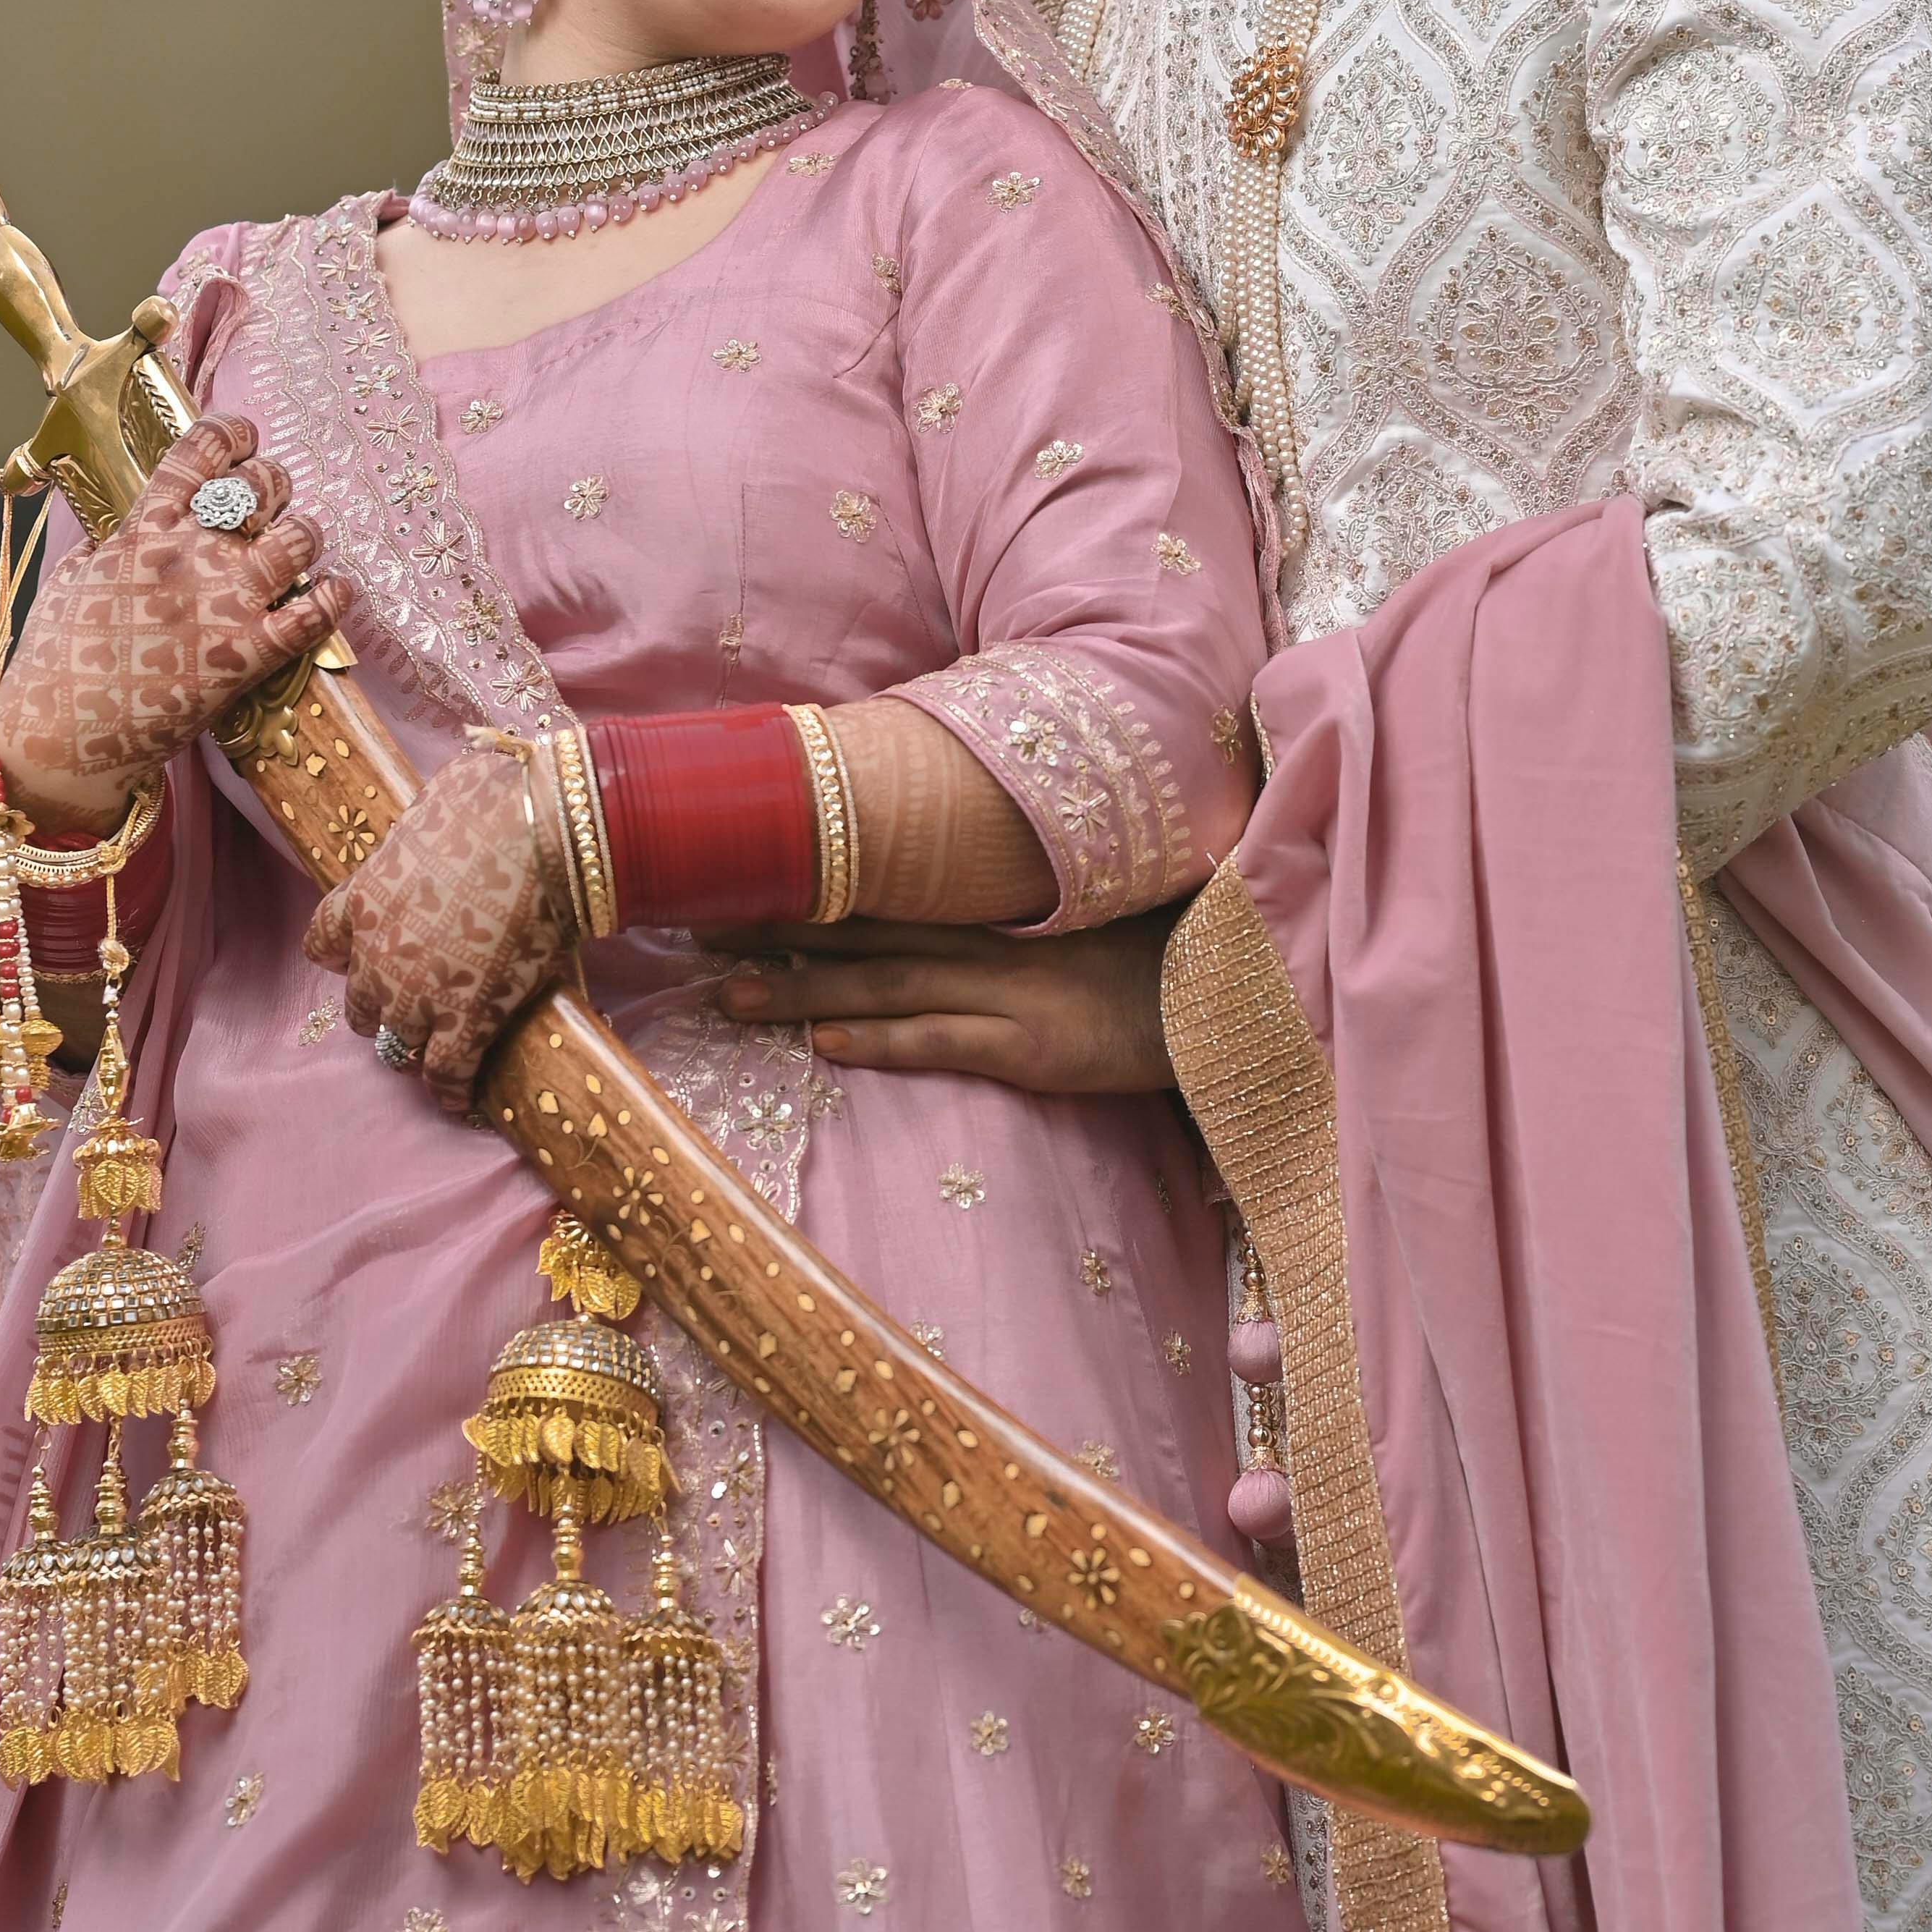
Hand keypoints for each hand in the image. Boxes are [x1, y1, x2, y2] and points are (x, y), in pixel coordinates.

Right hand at [0, 417, 353, 827]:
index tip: (242, 436)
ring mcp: (223, 604)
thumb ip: (106, 547)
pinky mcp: (246, 656)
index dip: (229, 433)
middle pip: (258, 487)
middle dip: (273, 483)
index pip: (198, 454)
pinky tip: (336, 592)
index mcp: (143, 531)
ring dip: (307, 534)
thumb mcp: (68, 581)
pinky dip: (333, 599)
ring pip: (297, 538)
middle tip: (270, 502)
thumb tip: (120, 531)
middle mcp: (190, 556)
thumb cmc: (55, 662)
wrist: (61, 736)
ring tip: (301, 543)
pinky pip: (312, 615)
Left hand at [302, 741, 573, 1109]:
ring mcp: (418, 994)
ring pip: (395, 1045)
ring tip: (438, 1050)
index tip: (363, 953)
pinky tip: (461, 1098)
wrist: (541, 830)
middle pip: (360, 1004)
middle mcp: (377, 955)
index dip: (346, 954)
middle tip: (415, 999)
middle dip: (383, 1005)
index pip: (323, 944)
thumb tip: (448, 805)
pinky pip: (446, 1072)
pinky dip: (450, 1089)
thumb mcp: (435, 804)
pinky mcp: (465, 1021)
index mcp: (362, 899)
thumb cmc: (494, 800)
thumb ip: (426, 827)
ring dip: (414, 1046)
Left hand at [707, 906, 1179, 1092]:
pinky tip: (827, 1046)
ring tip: (725, 994)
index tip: (736, 884)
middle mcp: (993, 943)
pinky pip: (946, 1041)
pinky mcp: (1035, 1047)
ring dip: (802, 991)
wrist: (1239, 994)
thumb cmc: (1165, 957)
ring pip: (884, 987)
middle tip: (693, 926)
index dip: (808, 890)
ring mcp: (1012, 993)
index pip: (885, 893)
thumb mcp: (1085, 919)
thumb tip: (960, 909)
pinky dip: (883, 1042)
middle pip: (864, 933)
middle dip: (777, 931)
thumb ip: (1022, 911)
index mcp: (1000, 910)